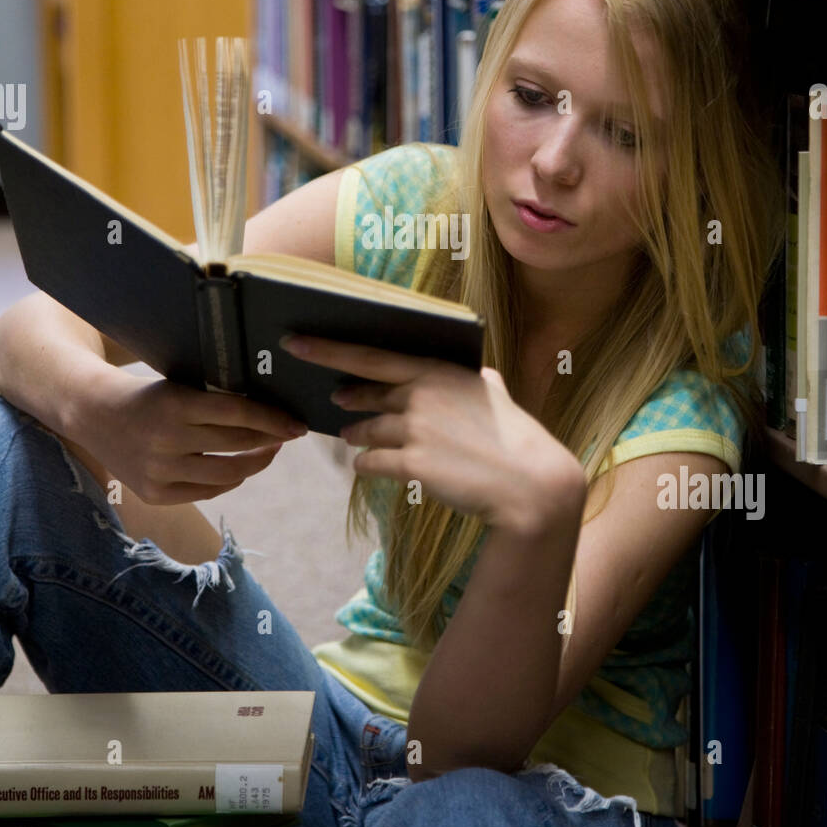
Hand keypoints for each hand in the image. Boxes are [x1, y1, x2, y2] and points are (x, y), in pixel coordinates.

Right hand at [74, 365, 308, 504]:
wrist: (91, 413)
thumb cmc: (146, 393)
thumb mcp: (179, 385)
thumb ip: (216, 398)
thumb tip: (272, 412)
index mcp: (176, 404)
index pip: (238, 413)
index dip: (273, 419)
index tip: (298, 424)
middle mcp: (167, 440)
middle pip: (237, 444)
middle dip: (271, 441)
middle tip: (288, 435)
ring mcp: (160, 471)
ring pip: (227, 473)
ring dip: (256, 463)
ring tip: (268, 451)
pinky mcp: (155, 493)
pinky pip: (207, 491)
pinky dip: (230, 480)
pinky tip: (241, 468)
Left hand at [279, 334, 584, 529]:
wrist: (530, 485)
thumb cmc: (516, 440)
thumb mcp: (499, 399)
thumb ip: (484, 384)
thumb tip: (486, 377)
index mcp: (439, 371)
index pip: (373, 356)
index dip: (329, 349)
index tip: (296, 342)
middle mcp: (422, 395)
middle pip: (366, 393)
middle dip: (346, 399)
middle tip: (332, 401)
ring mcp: (417, 429)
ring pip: (367, 430)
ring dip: (356, 434)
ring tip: (351, 436)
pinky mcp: (414, 464)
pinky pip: (374, 462)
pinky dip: (367, 464)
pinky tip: (364, 467)